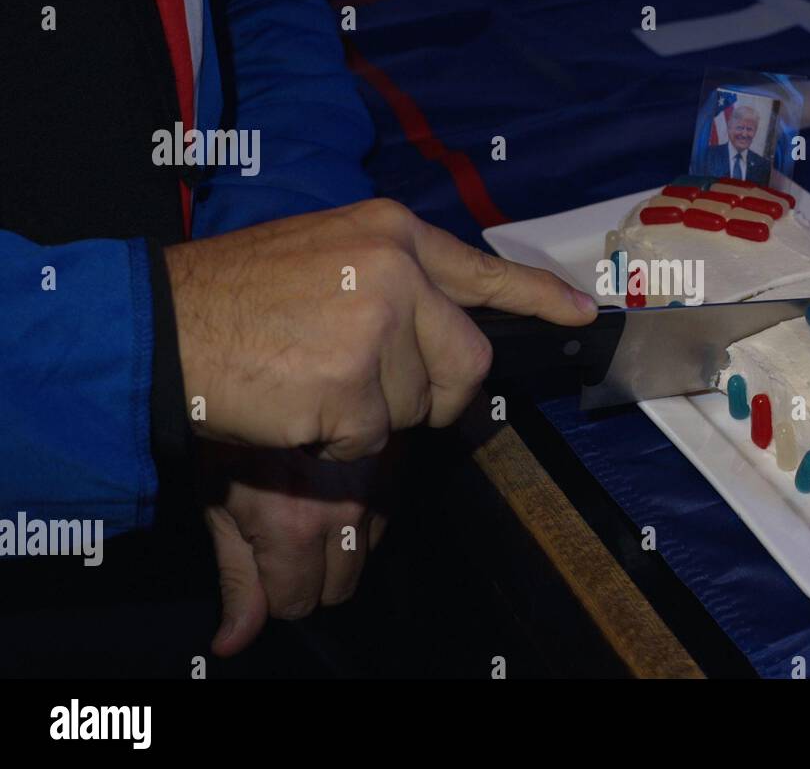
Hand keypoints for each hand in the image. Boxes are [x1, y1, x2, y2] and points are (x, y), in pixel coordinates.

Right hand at [165, 198, 595, 459]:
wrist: (157, 325)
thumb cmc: (234, 297)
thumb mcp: (324, 258)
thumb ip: (393, 284)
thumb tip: (447, 328)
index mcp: (389, 231)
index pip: (483, 269)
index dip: (538, 296)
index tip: (584, 313)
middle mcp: (395, 267)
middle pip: (466, 361)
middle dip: (436, 395)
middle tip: (376, 394)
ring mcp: (376, 322)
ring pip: (419, 405)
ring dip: (371, 414)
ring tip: (308, 380)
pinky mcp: (352, 381)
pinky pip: (373, 436)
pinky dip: (337, 438)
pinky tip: (295, 403)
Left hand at [200, 442, 391, 656]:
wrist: (255, 360)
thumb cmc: (221, 432)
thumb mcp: (217, 506)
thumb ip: (236, 578)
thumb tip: (232, 642)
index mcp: (294, 526)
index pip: (297, 603)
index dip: (276, 589)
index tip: (263, 559)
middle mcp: (345, 510)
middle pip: (340, 586)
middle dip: (311, 571)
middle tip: (285, 529)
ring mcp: (377, 483)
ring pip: (369, 552)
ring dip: (342, 541)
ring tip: (311, 501)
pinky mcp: (399, 458)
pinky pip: (390, 512)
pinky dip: (366, 510)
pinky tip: (339, 483)